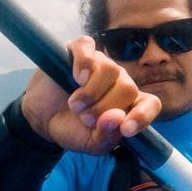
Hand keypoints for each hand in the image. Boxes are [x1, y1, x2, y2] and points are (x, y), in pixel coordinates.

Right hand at [20, 37, 162, 153]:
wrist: (41, 118)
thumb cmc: (71, 129)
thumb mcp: (90, 143)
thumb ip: (107, 136)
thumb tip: (117, 118)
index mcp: (128, 104)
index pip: (150, 104)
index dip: (142, 116)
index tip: (126, 130)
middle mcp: (119, 81)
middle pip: (128, 88)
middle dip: (104, 108)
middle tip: (85, 119)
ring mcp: (100, 63)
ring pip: (110, 69)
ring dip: (90, 93)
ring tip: (75, 105)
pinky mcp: (79, 50)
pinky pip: (88, 47)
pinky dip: (84, 63)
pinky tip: (77, 77)